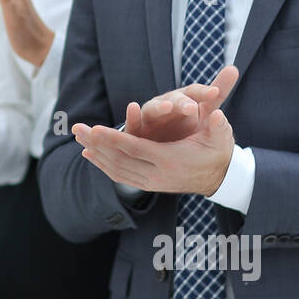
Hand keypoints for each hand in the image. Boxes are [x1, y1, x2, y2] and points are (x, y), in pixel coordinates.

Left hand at [72, 106, 234, 195]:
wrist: (221, 178)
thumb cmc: (219, 151)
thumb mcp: (221, 137)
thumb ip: (219, 125)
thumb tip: (218, 114)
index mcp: (170, 160)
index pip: (136, 149)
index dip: (114, 139)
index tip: (95, 129)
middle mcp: (157, 175)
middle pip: (119, 159)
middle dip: (96, 143)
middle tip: (77, 129)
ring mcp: (151, 182)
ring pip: (116, 169)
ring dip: (96, 153)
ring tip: (78, 138)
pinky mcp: (148, 184)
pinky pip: (120, 176)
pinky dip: (103, 165)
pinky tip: (90, 155)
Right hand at [126, 65, 239, 142]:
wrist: (170, 152)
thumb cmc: (188, 128)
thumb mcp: (207, 114)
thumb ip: (218, 91)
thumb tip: (233, 67)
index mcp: (186, 100)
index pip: (195, 93)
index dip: (204, 92)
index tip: (215, 93)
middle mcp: (167, 105)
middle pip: (174, 100)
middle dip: (182, 102)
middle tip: (192, 108)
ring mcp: (151, 117)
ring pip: (153, 109)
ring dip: (159, 107)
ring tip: (167, 107)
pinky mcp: (137, 130)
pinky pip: (133, 123)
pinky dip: (132, 116)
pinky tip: (132, 108)